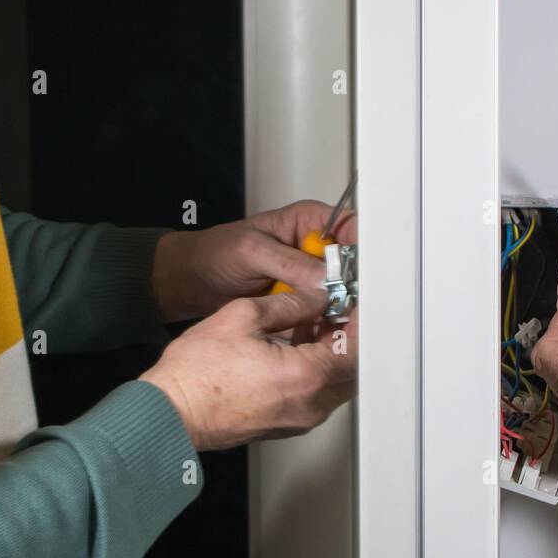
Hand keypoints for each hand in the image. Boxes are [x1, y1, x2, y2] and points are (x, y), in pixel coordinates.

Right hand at [140, 287, 356, 451]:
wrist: (174, 413)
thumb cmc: (197, 376)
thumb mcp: (243, 316)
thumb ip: (290, 303)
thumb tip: (314, 298)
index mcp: (306, 377)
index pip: (356, 347)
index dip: (358, 320)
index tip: (352, 302)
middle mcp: (310, 405)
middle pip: (352, 369)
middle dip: (347, 336)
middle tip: (334, 311)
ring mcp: (300, 420)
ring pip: (335, 384)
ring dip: (331, 354)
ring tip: (310, 325)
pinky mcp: (287, 426)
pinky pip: (315, 396)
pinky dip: (315, 372)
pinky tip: (295, 348)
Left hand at [151, 200, 357, 323]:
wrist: (194, 282)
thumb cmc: (216, 253)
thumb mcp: (253, 251)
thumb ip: (290, 263)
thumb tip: (326, 278)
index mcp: (309, 223)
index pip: (351, 229)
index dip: (362, 249)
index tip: (363, 274)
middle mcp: (314, 250)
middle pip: (352, 267)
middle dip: (354, 286)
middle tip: (352, 304)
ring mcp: (309, 279)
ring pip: (340, 294)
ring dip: (340, 310)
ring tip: (338, 323)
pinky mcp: (301, 303)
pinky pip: (322, 315)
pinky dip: (323, 326)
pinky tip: (323, 334)